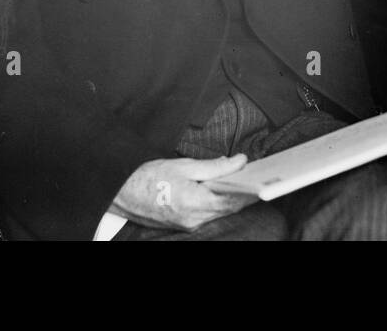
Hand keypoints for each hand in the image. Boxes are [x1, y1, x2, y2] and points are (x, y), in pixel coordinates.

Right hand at [109, 154, 257, 231]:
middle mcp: (195, 218)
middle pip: (229, 207)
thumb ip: (214, 166)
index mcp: (195, 201)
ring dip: (233, 198)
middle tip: (260, 178)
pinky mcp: (185, 225)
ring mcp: (190, 224)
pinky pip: (209, 214)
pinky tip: (225, 190)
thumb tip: (239, 161)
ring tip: (246, 181)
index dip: (251, 190)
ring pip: (220, 212)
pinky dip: (220, 203)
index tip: (264, 180)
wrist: (121, 193)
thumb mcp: (183, 165)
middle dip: (245, 194)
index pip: (232, 198)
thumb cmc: (148, 176)